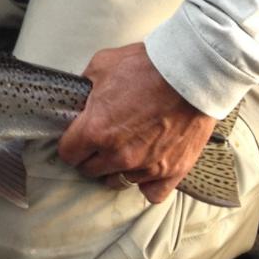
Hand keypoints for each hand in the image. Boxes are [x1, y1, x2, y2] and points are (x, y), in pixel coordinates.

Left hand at [56, 42, 217, 203]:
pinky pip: (152, 193)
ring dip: (117, 168)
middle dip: (90, 156)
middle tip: (99, 141)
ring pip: (118, 181)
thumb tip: (80, 97)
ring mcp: (146, 166)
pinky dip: (147, 183)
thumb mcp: (102, 65)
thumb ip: (85, 86)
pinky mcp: (172, 171)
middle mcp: (118, 154)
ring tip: (124, 150)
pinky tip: (146, 168)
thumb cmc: (148, 67)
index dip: (70, 144)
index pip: (68, 154)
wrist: (191, 73)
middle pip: (90, 170)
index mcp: (96, 130)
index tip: (76, 138)